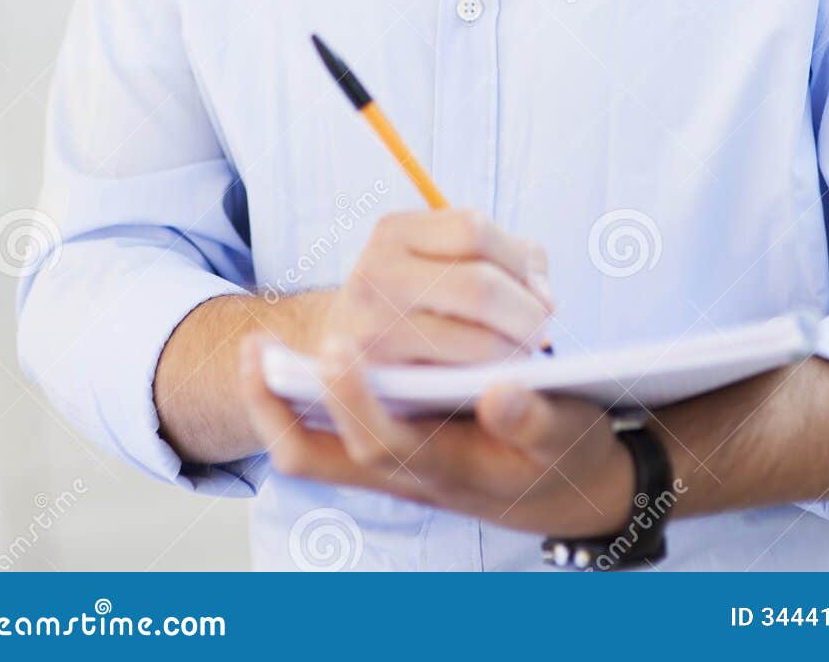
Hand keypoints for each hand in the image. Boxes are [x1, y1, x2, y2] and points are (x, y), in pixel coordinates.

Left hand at [238, 329, 636, 538]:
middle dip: (289, 406)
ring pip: (311, 450)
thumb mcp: (567, 437)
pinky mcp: (386, 431)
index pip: (384, 446)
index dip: (354, 402)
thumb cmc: (562, 451)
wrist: (560, 479)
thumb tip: (501, 390)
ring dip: (280, 403)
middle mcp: (407, 468)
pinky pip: (316, 435)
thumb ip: (536, 418)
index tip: (336, 349)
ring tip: (261, 348)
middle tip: (265, 348)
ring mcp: (389, 454)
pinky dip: (290, 400)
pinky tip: (279, 355)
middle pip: (327, 458)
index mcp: (449, 469)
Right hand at [313, 207, 555, 364]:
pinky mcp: (382, 381)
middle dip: (528, 312)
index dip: (519, 260)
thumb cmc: (419, 302)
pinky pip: (462, 381)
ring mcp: (373, 328)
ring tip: (520, 352)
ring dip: (515, 351)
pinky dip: (492, 378)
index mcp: (394, 231)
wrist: (344, 355)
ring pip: (478, 340)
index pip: (475, 228)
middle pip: (481, 285)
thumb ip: (511, 261)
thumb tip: (544, 298)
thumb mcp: (448, 262)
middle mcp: (375, 272)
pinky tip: (495, 374)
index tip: (536, 289)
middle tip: (539, 330)